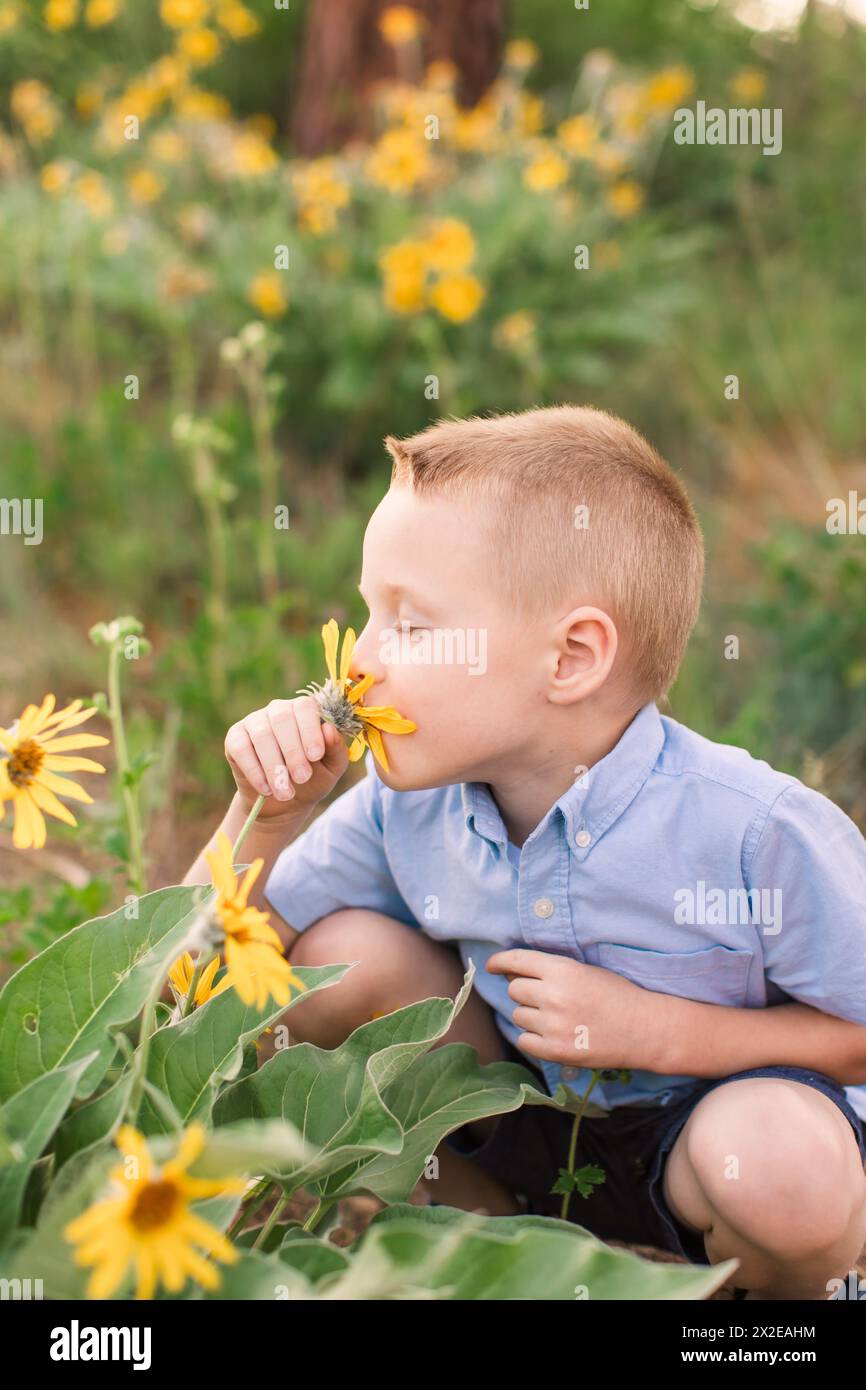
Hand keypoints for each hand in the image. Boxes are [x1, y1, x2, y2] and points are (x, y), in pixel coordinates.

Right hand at [224, 696, 348, 817]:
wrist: (284, 802)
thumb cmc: (313, 779)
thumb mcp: (332, 768)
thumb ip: (336, 749)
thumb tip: (329, 730)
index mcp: (304, 710)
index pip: (305, 707)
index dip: (310, 730)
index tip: (315, 756)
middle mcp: (278, 710)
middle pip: (282, 719)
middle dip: (293, 751)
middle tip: (302, 778)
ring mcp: (254, 722)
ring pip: (262, 735)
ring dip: (274, 766)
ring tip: (285, 792)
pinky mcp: (235, 738)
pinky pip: (240, 748)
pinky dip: (254, 770)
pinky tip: (266, 789)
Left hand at [486, 947, 663, 1071]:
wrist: (645, 1029)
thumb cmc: (618, 995)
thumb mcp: (585, 971)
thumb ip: (551, 971)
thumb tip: (513, 974)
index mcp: (562, 970)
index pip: (517, 961)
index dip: (500, 961)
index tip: (492, 965)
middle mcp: (553, 996)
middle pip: (514, 989)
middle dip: (524, 991)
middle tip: (543, 997)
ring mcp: (553, 1025)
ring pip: (518, 1016)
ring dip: (530, 1015)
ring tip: (555, 1018)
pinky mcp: (556, 1051)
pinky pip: (524, 1041)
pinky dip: (533, 1038)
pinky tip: (551, 1034)